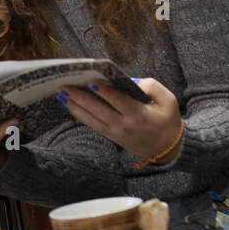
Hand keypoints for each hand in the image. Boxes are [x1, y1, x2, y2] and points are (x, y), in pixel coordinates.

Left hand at [60, 77, 180, 160]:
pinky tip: (71, 107)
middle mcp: (124, 124)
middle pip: (99, 109)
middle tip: (64, 87)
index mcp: (139, 114)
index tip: (89, 82)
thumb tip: (131, 80)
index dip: (103, 91)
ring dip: (75, 107)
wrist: (167, 149)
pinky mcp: (111, 136)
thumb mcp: (168, 100)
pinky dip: (81, 116)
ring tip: (61, 96)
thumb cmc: (167, 120)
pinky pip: (93, 125)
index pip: (118, 100)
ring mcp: (116, 132)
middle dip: (80, 97)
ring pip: (92, 118)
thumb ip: (151, 87)